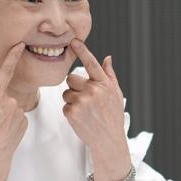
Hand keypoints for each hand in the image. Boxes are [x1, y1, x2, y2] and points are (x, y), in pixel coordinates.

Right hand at [0, 42, 27, 168]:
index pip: (4, 72)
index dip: (12, 57)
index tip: (20, 45)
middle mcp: (10, 102)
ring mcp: (19, 113)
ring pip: (7, 107)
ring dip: (0, 114)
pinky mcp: (25, 122)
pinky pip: (14, 117)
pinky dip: (8, 122)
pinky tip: (2, 132)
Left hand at [63, 40, 128, 176]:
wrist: (109, 140)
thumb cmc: (113, 116)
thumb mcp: (116, 94)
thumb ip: (109, 75)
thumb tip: (107, 58)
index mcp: (104, 84)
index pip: (91, 64)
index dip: (82, 51)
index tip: (73, 41)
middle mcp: (93, 91)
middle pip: (71, 78)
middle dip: (75, 87)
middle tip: (86, 99)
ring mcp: (82, 101)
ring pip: (66, 93)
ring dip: (72, 100)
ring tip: (85, 111)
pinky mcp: (72, 112)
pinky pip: (65, 105)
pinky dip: (70, 111)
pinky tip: (82, 118)